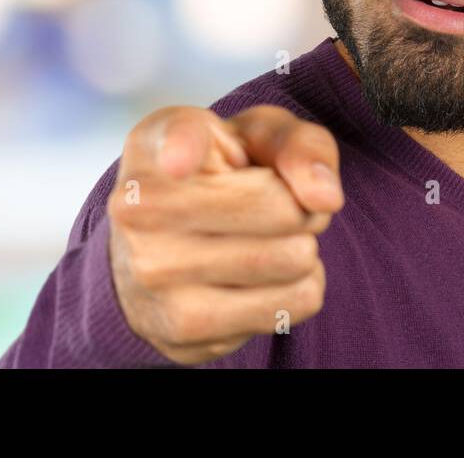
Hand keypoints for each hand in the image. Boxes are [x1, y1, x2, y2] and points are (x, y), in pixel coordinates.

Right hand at [106, 104, 343, 363]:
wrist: (165, 242)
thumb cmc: (226, 172)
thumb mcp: (264, 135)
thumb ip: (302, 147)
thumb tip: (325, 197)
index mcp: (153, 146)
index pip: (176, 143)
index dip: (183, 149)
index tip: (180, 161)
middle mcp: (138, 212)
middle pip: (282, 210)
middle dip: (302, 206)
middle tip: (277, 204)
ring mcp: (152, 276)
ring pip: (293, 260)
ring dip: (302, 248)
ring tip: (267, 238)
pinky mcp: (181, 329)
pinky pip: (292, 304)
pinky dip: (297, 287)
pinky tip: (260, 276)